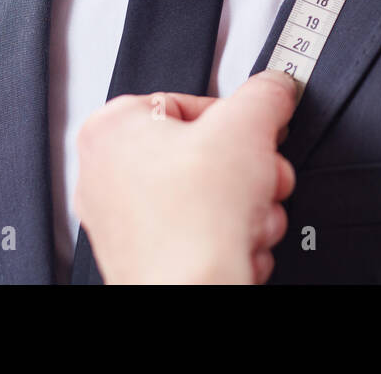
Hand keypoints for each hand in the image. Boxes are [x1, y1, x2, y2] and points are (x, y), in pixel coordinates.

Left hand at [75, 70, 297, 283]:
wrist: (193, 292)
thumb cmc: (196, 221)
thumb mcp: (248, 126)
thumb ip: (266, 94)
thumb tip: (276, 87)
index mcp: (110, 130)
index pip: (190, 103)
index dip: (235, 121)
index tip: (256, 134)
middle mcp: (104, 175)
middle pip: (202, 152)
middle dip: (247, 168)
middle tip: (261, 176)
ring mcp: (121, 222)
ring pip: (206, 194)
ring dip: (244, 203)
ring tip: (249, 215)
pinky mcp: (144, 258)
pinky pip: (197, 230)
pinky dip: (226, 234)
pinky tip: (237, 241)